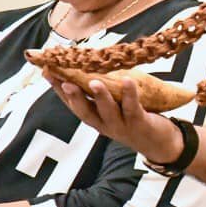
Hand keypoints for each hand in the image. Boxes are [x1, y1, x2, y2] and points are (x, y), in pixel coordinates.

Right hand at [48, 73, 182, 162]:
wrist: (159, 143)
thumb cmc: (131, 117)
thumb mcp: (112, 105)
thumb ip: (100, 89)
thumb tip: (87, 63)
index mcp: (94, 118)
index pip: (72, 103)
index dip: (58, 89)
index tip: (46, 71)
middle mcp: (104, 124)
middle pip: (85, 111)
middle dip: (74, 97)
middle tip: (65, 82)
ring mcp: (121, 125)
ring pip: (108, 111)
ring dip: (100, 97)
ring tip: (94, 82)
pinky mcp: (139, 123)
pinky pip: (133, 107)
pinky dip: (130, 94)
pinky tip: (128, 80)